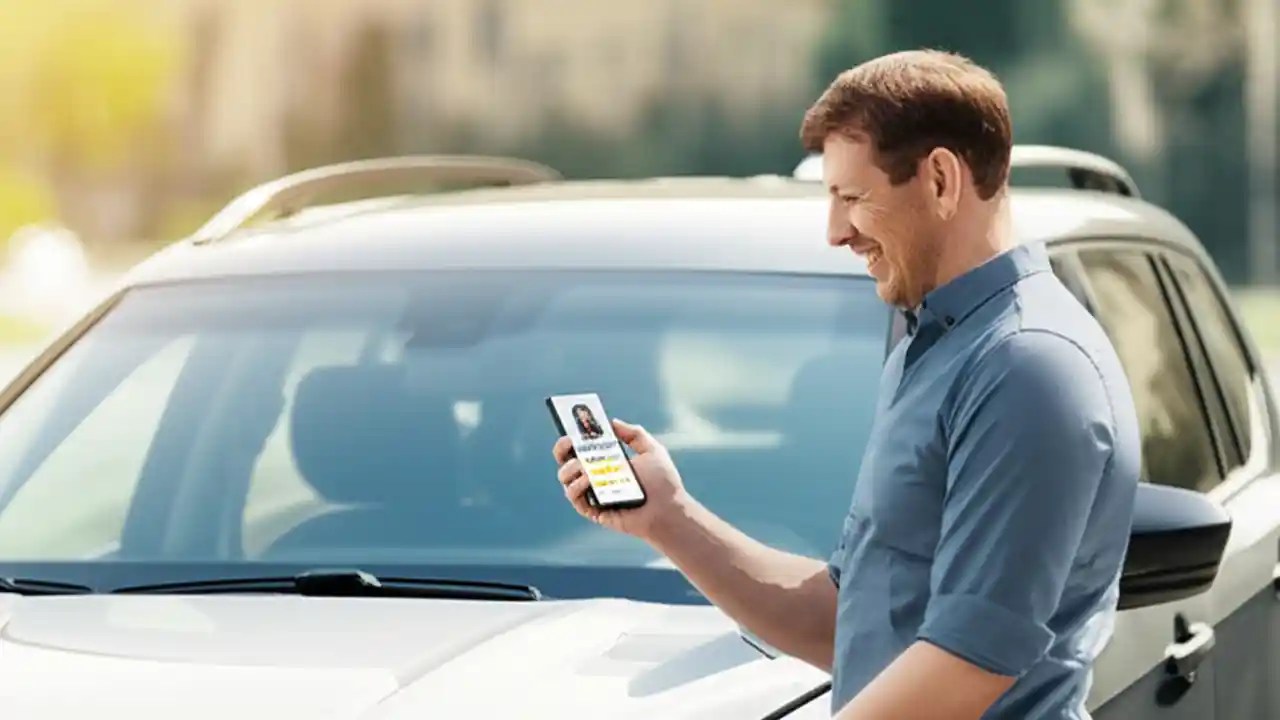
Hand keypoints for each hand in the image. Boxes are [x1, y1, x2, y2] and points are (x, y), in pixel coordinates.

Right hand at [553, 418, 689, 540]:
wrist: (669, 510)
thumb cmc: (663, 483)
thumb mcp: (651, 450)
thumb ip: (634, 434)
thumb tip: (612, 422)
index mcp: (608, 462)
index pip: (582, 447)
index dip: (573, 436)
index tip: (572, 426)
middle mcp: (597, 477)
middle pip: (566, 461)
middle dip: (562, 448)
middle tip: (569, 442)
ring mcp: (593, 494)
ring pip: (565, 478)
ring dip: (569, 468)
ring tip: (583, 465)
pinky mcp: (593, 510)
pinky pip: (574, 498)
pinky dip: (576, 486)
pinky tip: (587, 480)